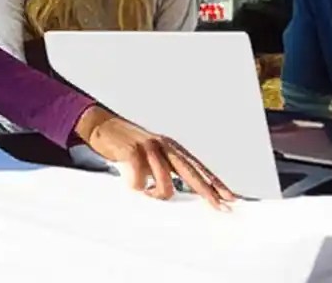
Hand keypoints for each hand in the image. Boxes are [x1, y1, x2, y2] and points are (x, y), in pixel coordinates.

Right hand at [76, 106, 235, 210]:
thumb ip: (164, 169)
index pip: (198, 167)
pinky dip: (136, 187)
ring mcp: (149, 147)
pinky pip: (140, 181)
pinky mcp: (132, 151)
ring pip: (165, 182)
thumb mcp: (150, 156)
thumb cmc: (126, 145)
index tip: (231, 198)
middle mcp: (164, 146)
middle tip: (220, 207)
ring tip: (146, 192)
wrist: (101, 125)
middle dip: (207, 192)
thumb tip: (176, 190)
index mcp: (171, 148)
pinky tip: (132, 184)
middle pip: (192, 173)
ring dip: (156, 193)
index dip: (215, 183)